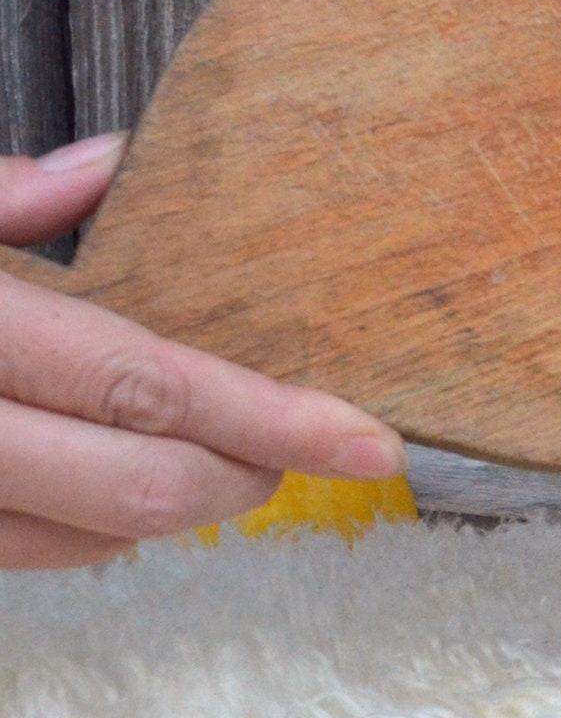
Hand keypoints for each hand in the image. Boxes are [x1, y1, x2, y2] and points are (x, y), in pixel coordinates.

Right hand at [0, 136, 405, 570]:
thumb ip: (11, 198)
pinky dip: (108, 520)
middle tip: (312, 440)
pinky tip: (133, 466)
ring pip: (101, 536)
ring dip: (185, 500)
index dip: (272, 420)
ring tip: (230, 448)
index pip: (145, 388)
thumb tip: (112, 165)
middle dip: (250, 472)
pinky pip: (46, 552)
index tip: (367, 438)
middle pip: (145, 486)